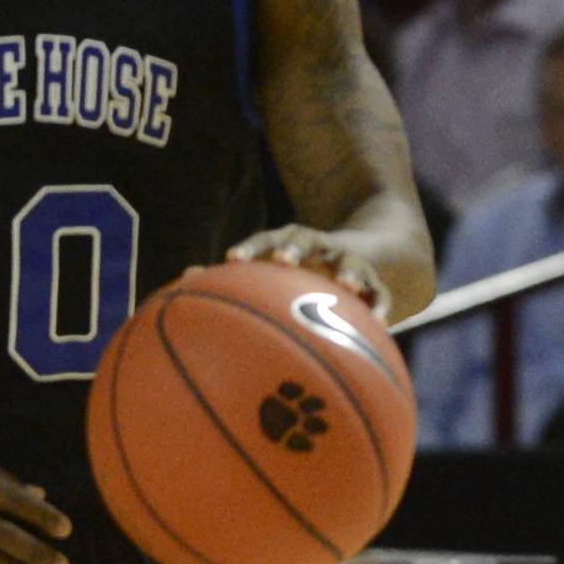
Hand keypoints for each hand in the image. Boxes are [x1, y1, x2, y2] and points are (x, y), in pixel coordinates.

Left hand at [229, 224, 389, 312]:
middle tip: (282, 261)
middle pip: (305, 240)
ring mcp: (348, 262)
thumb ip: (236, 279)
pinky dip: (379, 306)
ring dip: (348, 271)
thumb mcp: (275, 272)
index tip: (231, 260)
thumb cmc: (302, 273)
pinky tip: (379, 324)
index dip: (250, 248)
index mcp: (288, 245)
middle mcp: (318, 247)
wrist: (364, 252)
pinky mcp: (374, 282)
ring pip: (349, 262)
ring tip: (346, 285)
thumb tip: (184, 280)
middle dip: (293, 248)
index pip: (266, 239)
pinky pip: (379, 293)